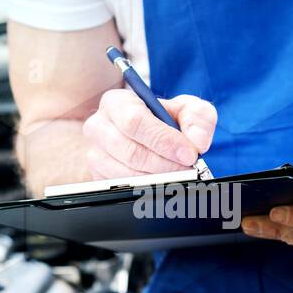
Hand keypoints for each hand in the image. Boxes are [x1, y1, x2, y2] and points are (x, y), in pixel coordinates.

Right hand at [82, 89, 216, 178]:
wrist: (146, 133)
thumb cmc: (163, 118)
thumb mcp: (185, 108)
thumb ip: (197, 117)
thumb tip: (197, 141)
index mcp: (116, 102)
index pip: (134, 121)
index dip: (164, 140)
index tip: (188, 153)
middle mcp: (98, 127)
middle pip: (131, 152)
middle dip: (166, 164)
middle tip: (188, 169)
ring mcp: (95, 154)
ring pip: (127, 174)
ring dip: (159, 179)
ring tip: (179, 175)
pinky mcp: (98, 177)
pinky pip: (123, 189)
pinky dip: (148, 189)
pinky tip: (163, 183)